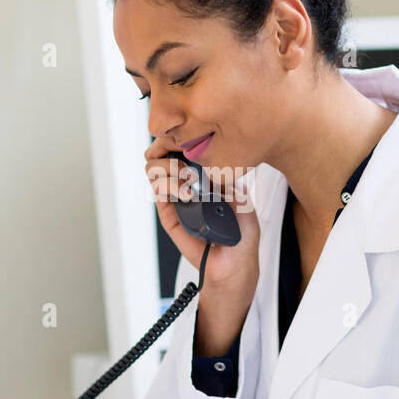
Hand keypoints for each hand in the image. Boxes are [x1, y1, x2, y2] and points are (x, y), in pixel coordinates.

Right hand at [143, 135, 260, 297]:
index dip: (181, 136)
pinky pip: (157, 190)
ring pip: (154, 168)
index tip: (189, 133)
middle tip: (183, 156)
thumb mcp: (244, 199)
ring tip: (187, 179)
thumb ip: (230, 178)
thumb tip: (216, 160)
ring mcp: (175, 197)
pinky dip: (168, 185)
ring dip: (168, 167)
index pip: (184, 147)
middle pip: (161, 151)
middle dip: (168, 146)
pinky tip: (186, 193)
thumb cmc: (242, 235)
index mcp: (204, 175)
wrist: (234, 265)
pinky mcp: (168, 213)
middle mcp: (186, 183)